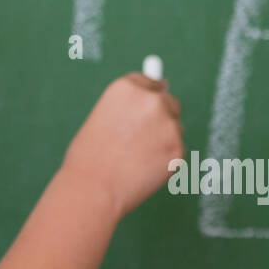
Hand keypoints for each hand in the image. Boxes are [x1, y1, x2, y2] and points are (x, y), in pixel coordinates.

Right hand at [60, 73, 183, 222]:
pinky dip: (164, 159)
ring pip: (174, 128)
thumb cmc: (90, 155)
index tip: (148, 106)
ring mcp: (168, 124)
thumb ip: (130, 106)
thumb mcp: (103, 116)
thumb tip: (159, 96)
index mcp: (127, 87)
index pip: (150, 82)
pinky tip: (143, 169)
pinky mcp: (178, 148)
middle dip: (161, 117)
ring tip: (134, 158)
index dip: (148, 96)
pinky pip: (175, 150)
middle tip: (142, 139)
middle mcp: (151, 100)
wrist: (94, 187)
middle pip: (169, 102)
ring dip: (162, 139)